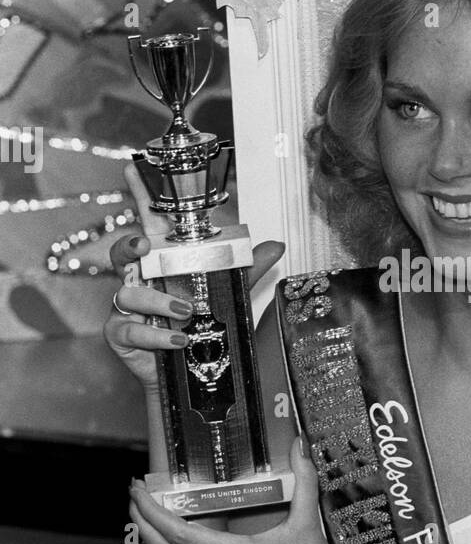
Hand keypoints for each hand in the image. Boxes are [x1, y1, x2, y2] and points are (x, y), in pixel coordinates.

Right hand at [106, 162, 284, 389]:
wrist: (190, 376)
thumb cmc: (203, 328)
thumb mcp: (230, 296)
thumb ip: (248, 271)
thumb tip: (277, 245)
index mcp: (163, 263)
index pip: (150, 224)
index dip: (141, 196)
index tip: (133, 168)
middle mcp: (141, 279)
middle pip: (123, 252)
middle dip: (129, 245)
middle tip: (144, 246)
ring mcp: (127, 307)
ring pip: (128, 292)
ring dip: (158, 301)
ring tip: (186, 312)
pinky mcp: (120, 334)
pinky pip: (129, 328)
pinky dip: (156, 336)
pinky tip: (179, 340)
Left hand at [129, 434, 349, 543]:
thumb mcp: (310, 524)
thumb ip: (304, 482)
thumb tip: (299, 445)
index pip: (178, 534)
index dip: (151, 512)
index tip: (138, 490)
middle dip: (140, 521)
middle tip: (133, 494)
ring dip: (150, 536)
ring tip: (143, 510)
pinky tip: (170, 535)